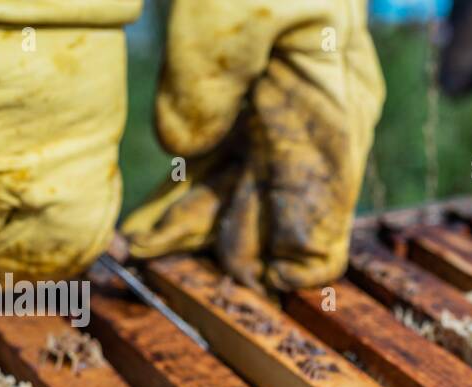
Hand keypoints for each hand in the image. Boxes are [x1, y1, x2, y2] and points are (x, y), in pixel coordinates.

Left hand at [122, 0, 384, 292]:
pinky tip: (152, 220)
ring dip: (195, 229)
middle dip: (220, 251)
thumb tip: (186, 148)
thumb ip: (210, 83)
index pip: (319, 234)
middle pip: (276, 224)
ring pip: (248, 201)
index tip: (217, 274)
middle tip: (149, 259)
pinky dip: (192, 195)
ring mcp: (289, 114)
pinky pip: (228, 166)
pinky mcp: (255, 98)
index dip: (272, 264)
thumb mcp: (234, 4)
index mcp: (333, 118)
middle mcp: (319, 129)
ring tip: (138, 248)